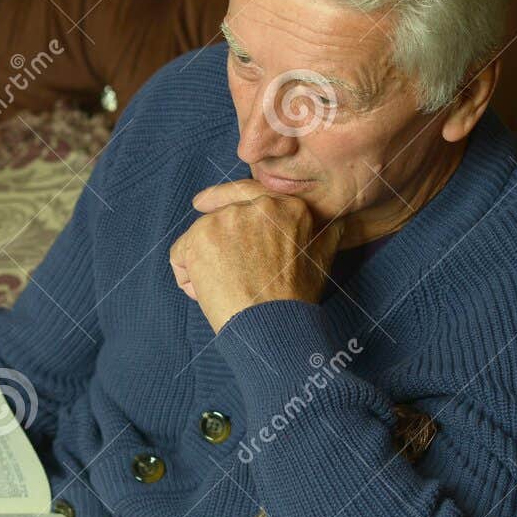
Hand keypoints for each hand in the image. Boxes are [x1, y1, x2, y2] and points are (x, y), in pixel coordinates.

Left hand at [168, 179, 344, 333]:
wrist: (272, 325)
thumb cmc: (296, 299)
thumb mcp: (322, 257)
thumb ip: (326, 232)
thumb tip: (337, 222)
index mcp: (285, 205)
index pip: (248, 192)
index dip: (224, 197)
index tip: (202, 202)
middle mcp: (253, 205)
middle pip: (220, 213)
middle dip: (215, 236)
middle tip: (217, 258)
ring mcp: (224, 219)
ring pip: (199, 236)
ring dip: (203, 262)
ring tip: (224, 290)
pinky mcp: (199, 239)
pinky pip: (180, 255)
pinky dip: (186, 275)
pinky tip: (204, 293)